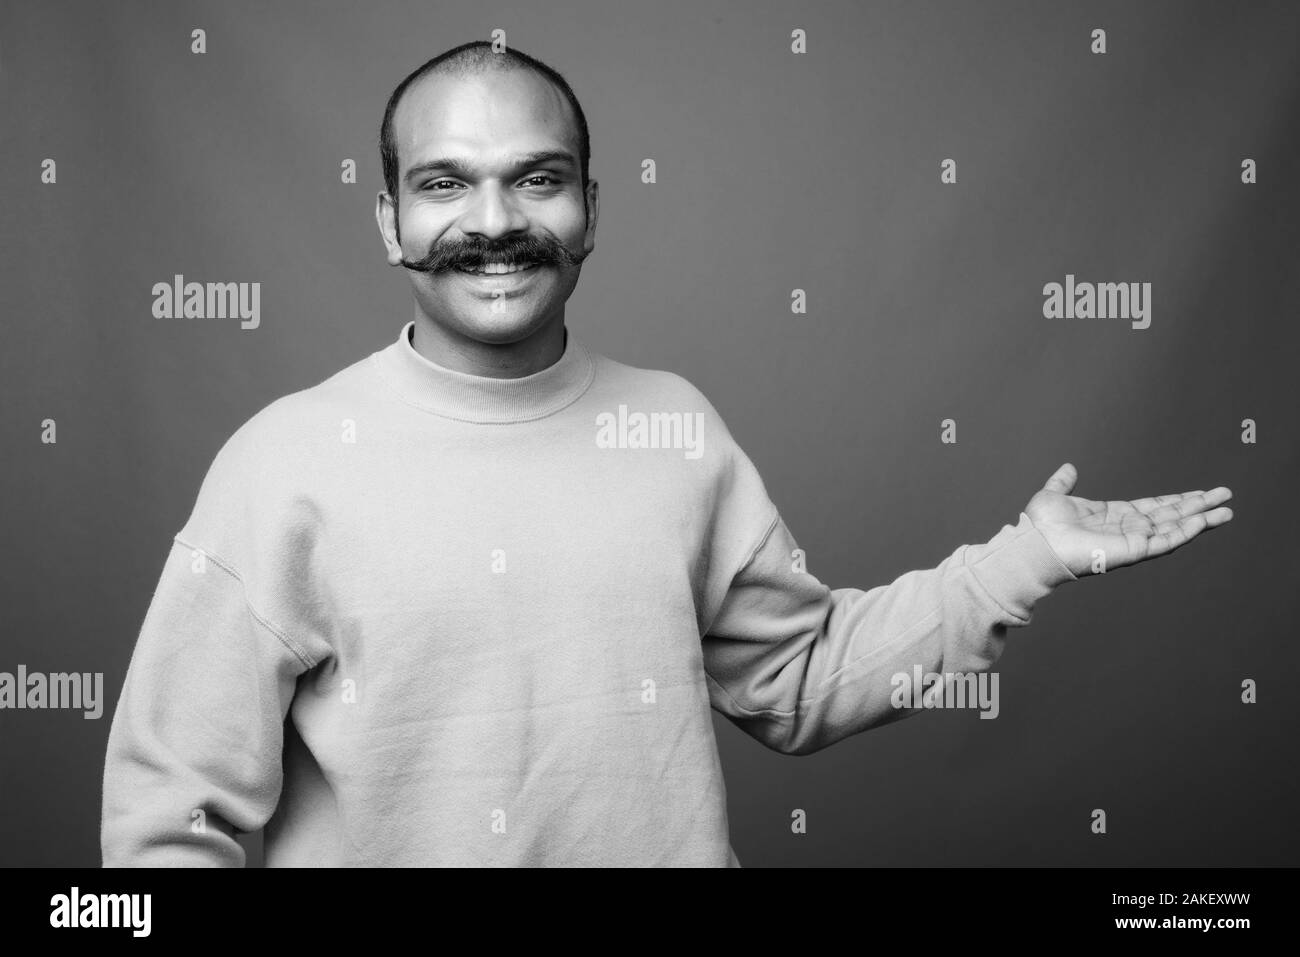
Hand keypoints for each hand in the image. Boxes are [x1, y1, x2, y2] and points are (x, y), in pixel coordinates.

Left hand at [1023, 463, 1233, 576]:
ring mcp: (1131, 541)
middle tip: (1225, 495)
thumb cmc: (1040, 526)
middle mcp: (1126, 529)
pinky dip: (1185, 532)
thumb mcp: (1054, 496)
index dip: (1177, 499)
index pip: (1153, 506)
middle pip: (1171, 515)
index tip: (1200, 493)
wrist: (1033, 543)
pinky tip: (1203, 521)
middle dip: (1199, 506)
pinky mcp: (1132, 551)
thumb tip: (1069, 467)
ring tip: (1227, 510)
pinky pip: (1165, 541)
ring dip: (1201, 519)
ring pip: (1175, 528)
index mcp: (1113, 516)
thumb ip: (1063, 483)